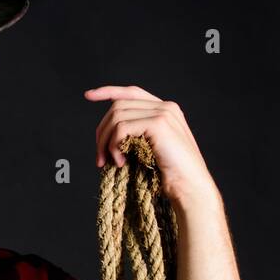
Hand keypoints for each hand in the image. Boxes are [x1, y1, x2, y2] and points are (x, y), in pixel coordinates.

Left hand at [84, 84, 218, 209]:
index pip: (132, 92)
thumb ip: (136, 135)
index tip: (88, 95)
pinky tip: (120, 162)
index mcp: (166, 110)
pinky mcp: (158, 124)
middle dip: (102, 132)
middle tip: (99, 159)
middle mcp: (166, 106)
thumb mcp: (150, 150)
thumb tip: (106, 135)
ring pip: (117, 116)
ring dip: (106, 142)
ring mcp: (163, 113)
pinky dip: (114, 146)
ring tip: (110, 162)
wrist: (191, 188)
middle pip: (118, 106)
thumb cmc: (171, 176)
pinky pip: (122, 128)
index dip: (109, 91)